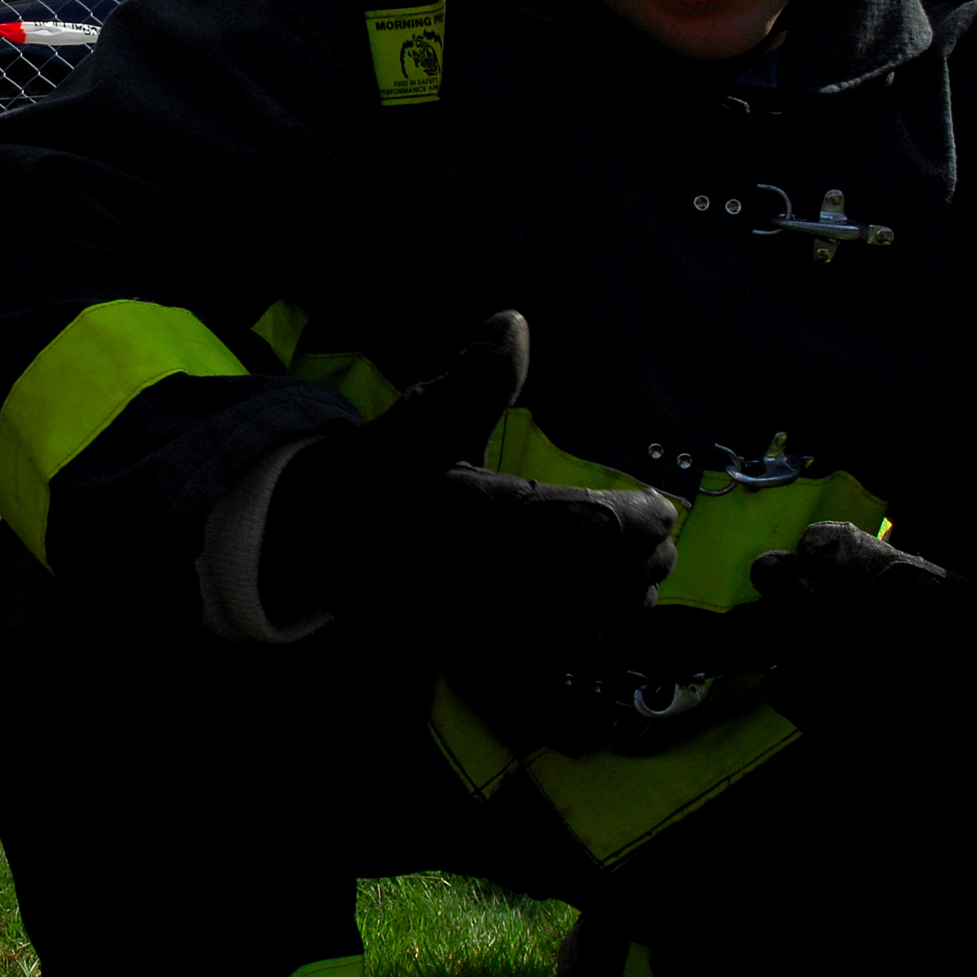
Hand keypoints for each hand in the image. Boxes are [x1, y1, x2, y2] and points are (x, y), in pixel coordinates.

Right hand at [261, 312, 679, 641]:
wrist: (323, 545)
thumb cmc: (383, 477)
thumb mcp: (424, 420)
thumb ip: (478, 379)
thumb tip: (513, 322)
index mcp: (514, 516)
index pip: (620, 525)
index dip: (646, 513)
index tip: (654, 502)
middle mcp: (523, 577)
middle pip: (628, 578)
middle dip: (643, 554)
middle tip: (649, 534)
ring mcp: (512, 623)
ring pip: (607, 620)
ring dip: (625, 595)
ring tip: (628, 573)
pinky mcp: (496, 650)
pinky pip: (571, 654)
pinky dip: (592, 632)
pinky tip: (585, 610)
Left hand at [750, 442, 976, 805]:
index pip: (934, 600)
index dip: (871, 571)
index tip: (816, 539)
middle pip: (884, 645)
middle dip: (818, 605)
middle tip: (771, 568)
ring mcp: (947, 737)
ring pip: (858, 692)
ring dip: (804, 647)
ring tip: (766, 607)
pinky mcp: (914, 765)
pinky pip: (847, 735)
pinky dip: (810, 701)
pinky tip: (779, 667)